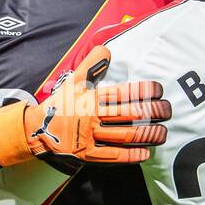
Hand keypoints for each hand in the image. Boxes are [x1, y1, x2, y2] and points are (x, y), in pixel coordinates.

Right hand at [0, 45, 169, 166]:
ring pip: (125, 135)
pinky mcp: (87, 154)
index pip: (123, 92)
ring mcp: (90, 137)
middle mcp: (92, 116)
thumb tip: (107, 49)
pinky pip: (113, 156)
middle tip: (168, 111)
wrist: (36, 130)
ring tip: (163, 133)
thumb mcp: (72, 81)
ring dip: (148, 134)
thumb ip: (90, 65)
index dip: (144, 90)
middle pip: (129, 114)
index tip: (159, 90)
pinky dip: (131, 155)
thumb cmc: (59, 104)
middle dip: (153, 112)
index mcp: (91, 98)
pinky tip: (145, 153)